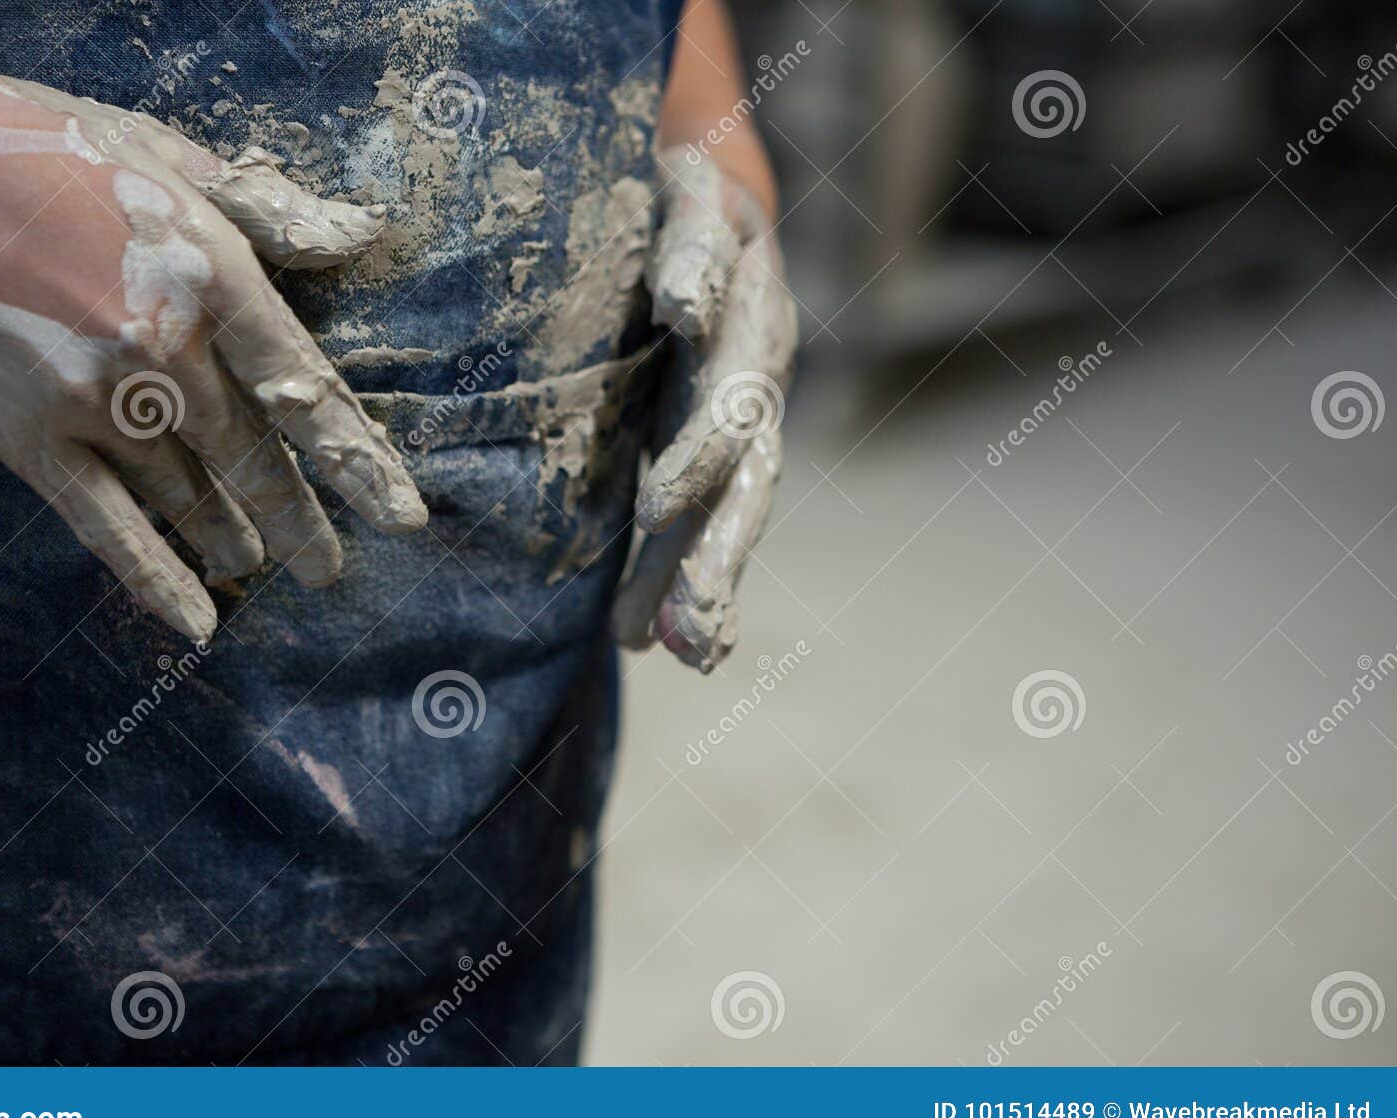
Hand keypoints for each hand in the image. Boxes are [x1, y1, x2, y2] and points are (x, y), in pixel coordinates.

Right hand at [0, 45, 424, 641]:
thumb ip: (267, 206)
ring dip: (234, 540)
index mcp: (210, 276)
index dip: (359, 459)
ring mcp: (96, 403)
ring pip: (190, 495)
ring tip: (261, 567)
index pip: (307, 388)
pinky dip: (155, 579)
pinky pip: (107, 527)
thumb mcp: (158, 148)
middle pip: (255, 459)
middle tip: (332, 568)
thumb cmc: (24, 143)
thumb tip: (361, 238)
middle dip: (301, 520)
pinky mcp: (28, 438)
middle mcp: (165, 352)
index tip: (402, 514)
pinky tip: (195, 622)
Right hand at [611, 147, 796, 672]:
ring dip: (707, 442)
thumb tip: (639, 651)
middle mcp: (756, 369)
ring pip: (739, 377)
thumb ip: (660, 533)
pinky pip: (709, 250)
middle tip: (699, 620)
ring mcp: (745, 292)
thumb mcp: (661, 427)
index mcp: (742, 425)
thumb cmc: (678, 326)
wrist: (705, 179)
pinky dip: (697, 279)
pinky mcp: (714, 212)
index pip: (731, 518)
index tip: (692, 659)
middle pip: (751, 468)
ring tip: (662, 504)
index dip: (711, 584)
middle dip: (725, 545)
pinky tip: (678, 310)